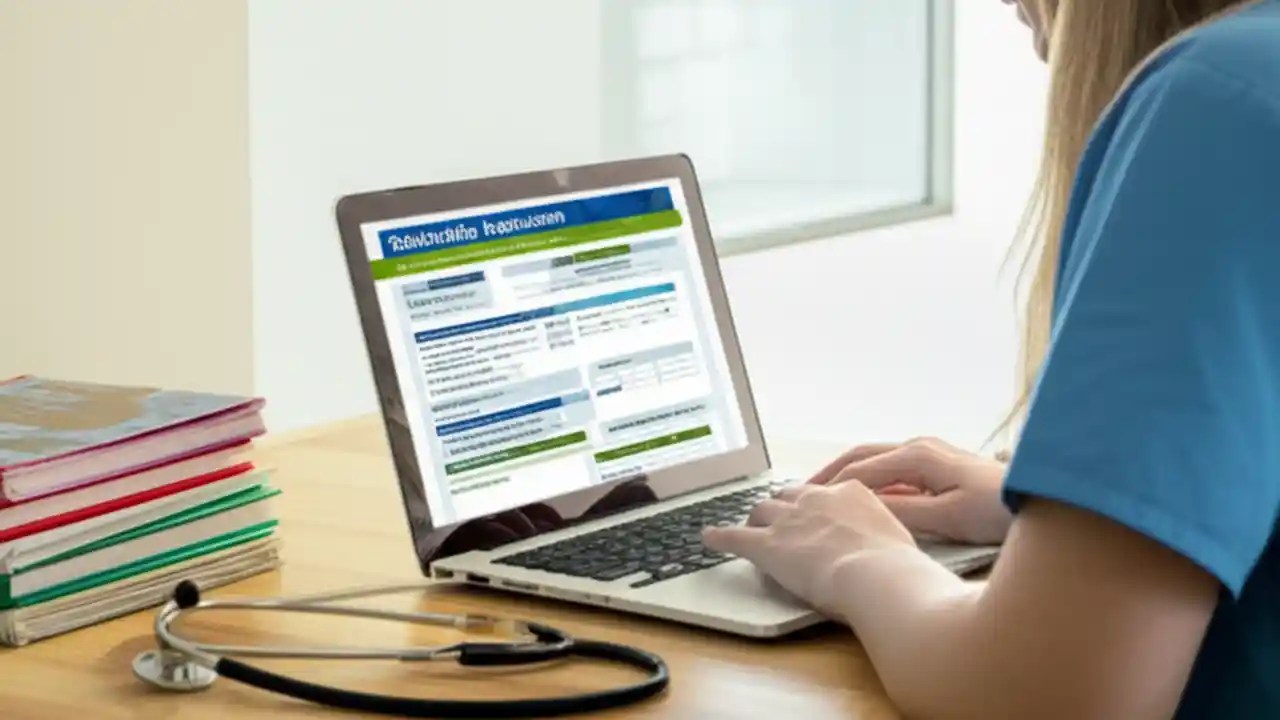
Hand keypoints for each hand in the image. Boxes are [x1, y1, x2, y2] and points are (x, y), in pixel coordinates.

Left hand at [702, 482, 921, 617]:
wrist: (878, 575)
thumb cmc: (896, 565)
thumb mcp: (897, 537)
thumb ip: (883, 533)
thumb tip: (887, 544)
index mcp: (849, 492)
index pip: (823, 493)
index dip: (814, 507)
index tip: (813, 516)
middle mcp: (815, 499)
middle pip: (787, 496)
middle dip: (781, 509)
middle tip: (779, 523)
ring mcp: (788, 519)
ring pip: (761, 510)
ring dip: (755, 521)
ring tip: (749, 531)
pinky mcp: (767, 545)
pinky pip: (735, 536)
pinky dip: (719, 537)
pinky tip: (708, 538)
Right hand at [808, 437, 1011, 545]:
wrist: (1045, 495)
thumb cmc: (997, 509)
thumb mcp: (946, 517)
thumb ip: (902, 512)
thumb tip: (862, 508)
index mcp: (917, 456)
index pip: (859, 470)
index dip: (829, 486)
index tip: (803, 502)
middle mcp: (919, 446)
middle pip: (862, 455)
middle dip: (831, 472)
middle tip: (802, 491)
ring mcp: (930, 452)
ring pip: (877, 459)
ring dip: (849, 473)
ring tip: (825, 492)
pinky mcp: (940, 464)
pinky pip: (894, 468)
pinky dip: (872, 479)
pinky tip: (864, 496)